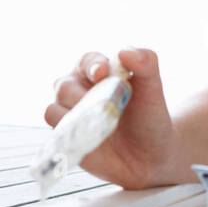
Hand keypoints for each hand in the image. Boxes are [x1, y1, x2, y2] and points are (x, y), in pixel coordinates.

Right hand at [45, 47, 178, 189]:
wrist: (151, 154)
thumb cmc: (150, 116)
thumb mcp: (153, 87)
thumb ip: (145, 63)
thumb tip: (124, 52)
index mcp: (98, 71)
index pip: (86, 61)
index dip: (92, 65)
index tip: (102, 73)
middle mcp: (79, 90)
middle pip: (64, 85)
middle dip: (82, 95)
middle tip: (104, 106)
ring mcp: (71, 114)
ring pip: (54, 109)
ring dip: (76, 117)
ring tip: (102, 126)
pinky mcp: (67, 138)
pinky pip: (56, 134)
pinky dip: (70, 135)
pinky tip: (91, 138)